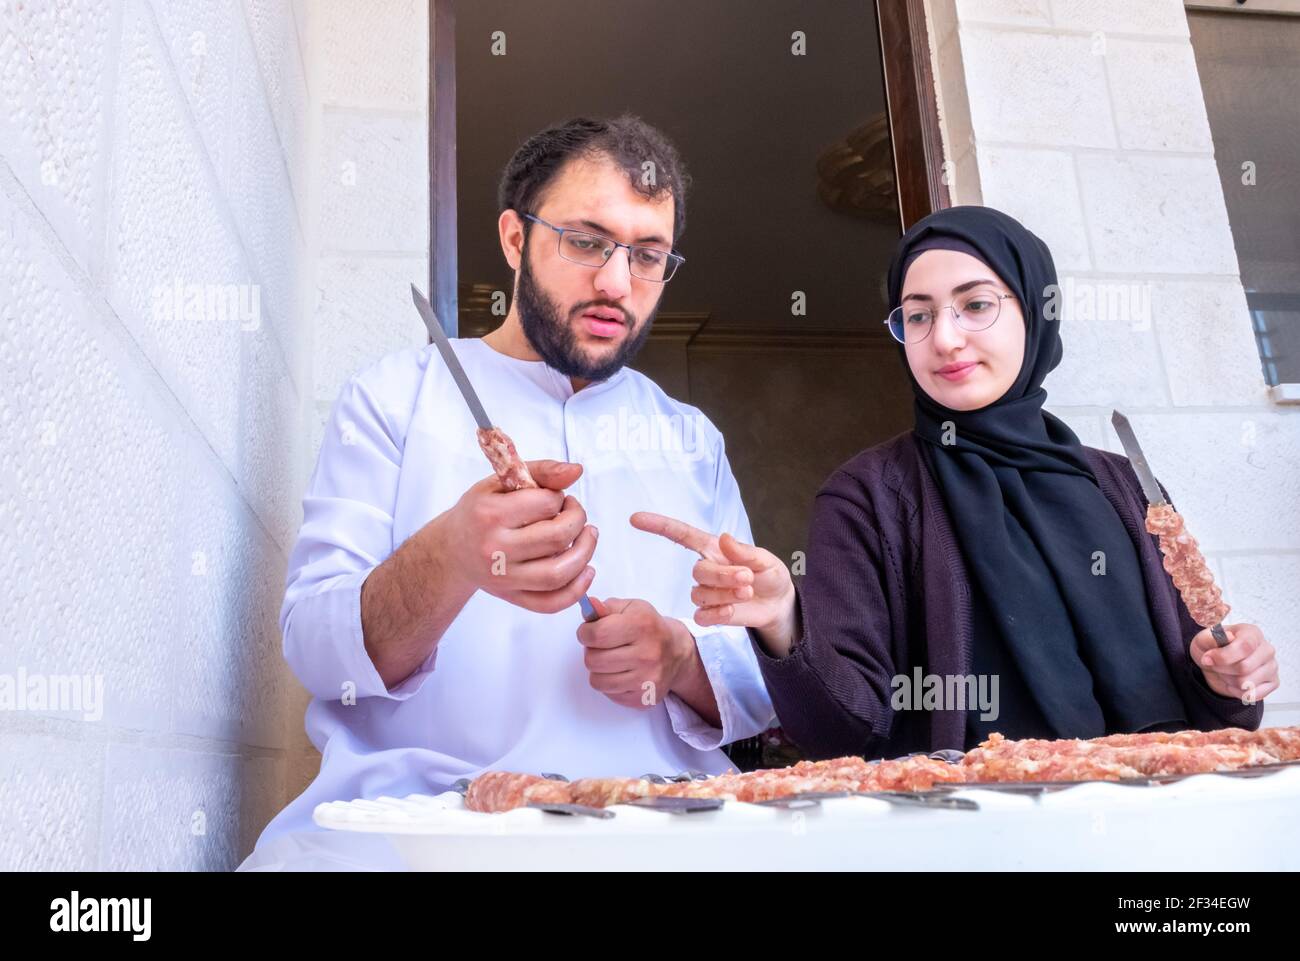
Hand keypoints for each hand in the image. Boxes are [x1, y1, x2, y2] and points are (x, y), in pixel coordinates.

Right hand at [438, 459, 596, 613]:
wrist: (451, 551)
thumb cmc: (479, 512)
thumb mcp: (501, 483)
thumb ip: (541, 471)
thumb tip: (576, 471)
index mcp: (490, 514)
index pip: (546, 504)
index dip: (561, 497)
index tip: (556, 498)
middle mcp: (495, 549)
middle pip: (557, 538)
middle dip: (578, 521)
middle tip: (575, 514)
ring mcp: (503, 578)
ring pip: (559, 573)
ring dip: (585, 552)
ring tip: (587, 536)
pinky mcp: (511, 597)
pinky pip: (551, 603)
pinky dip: (577, 590)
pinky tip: (586, 570)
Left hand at [576, 597, 697, 709]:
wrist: (676, 653)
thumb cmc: (648, 628)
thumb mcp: (630, 608)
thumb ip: (605, 608)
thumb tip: (589, 606)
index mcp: (642, 626)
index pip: (597, 635)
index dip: (585, 633)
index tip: (588, 632)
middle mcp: (647, 654)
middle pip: (593, 660)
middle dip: (591, 652)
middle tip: (602, 647)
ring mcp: (646, 679)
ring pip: (597, 680)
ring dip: (599, 670)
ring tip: (611, 660)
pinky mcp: (643, 698)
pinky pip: (608, 693)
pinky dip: (609, 683)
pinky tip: (621, 672)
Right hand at [630, 512, 796, 652]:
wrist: (778, 604)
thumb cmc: (769, 576)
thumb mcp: (765, 560)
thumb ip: (745, 551)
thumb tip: (724, 538)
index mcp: (714, 549)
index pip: (681, 535)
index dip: (659, 525)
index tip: (636, 519)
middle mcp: (706, 570)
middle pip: (698, 571)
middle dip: (723, 576)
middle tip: (748, 578)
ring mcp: (706, 593)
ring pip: (699, 593)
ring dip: (724, 594)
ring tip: (746, 592)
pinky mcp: (710, 614)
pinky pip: (701, 616)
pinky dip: (716, 614)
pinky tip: (731, 611)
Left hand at [1191, 623, 1278, 703]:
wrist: (1216, 663)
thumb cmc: (1213, 648)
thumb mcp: (1202, 640)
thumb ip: (1210, 637)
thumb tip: (1228, 636)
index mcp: (1252, 633)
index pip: (1244, 646)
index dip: (1223, 656)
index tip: (1207, 659)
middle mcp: (1267, 649)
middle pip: (1244, 668)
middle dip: (1222, 670)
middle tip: (1215, 665)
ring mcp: (1272, 666)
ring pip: (1247, 683)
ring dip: (1229, 681)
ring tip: (1226, 673)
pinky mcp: (1273, 682)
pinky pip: (1253, 695)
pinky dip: (1237, 692)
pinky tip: (1234, 683)